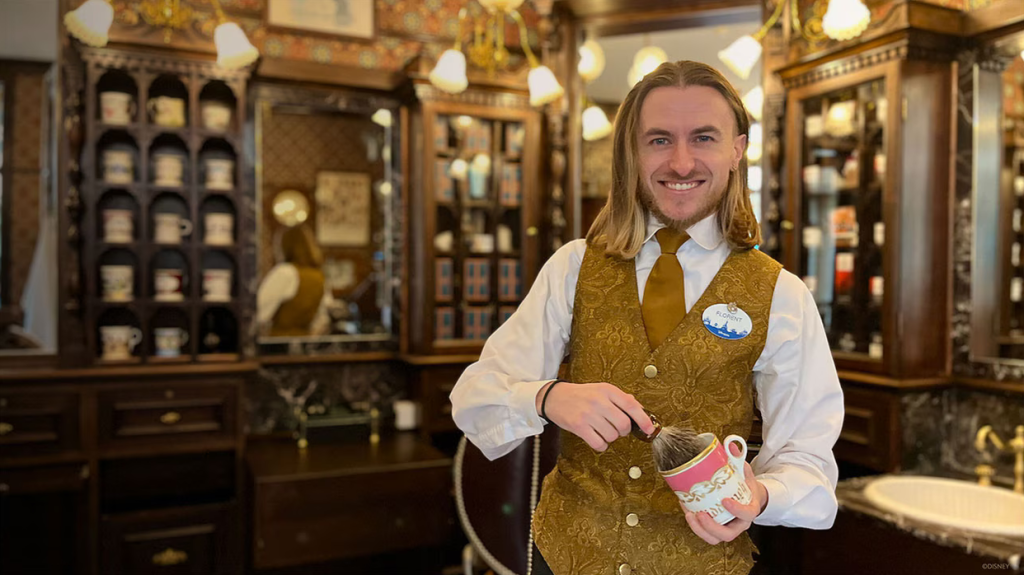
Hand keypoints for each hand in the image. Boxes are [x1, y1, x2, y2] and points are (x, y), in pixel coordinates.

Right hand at [536, 381, 654, 451]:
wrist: (555, 397)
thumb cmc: (582, 395)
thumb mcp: (601, 390)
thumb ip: (621, 398)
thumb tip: (640, 410)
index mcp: (607, 390)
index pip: (631, 405)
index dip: (643, 419)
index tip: (649, 429)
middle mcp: (599, 401)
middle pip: (623, 424)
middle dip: (623, 431)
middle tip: (616, 428)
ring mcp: (588, 414)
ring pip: (612, 435)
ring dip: (610, 438)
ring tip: (602, 431)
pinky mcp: (579, 426)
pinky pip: (599, 444)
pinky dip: (601, 445)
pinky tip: (596, 438)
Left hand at [682, 443, 767, 544]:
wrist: (748, 496)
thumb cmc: (745, 485)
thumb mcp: (744, 471)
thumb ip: (737, 459)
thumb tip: (730, 444)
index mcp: (750, 509)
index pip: (747, 514)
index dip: (737, 510)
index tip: (725, 500)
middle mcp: (739, 522)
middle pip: (728, 534)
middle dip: (712, 527)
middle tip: (700, 514)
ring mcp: (727, 527)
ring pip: (714, 538)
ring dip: (700, 530)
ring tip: (689, 514)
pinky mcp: (716, 528)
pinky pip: (705, 532)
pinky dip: (695, 525)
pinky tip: (686, 510)